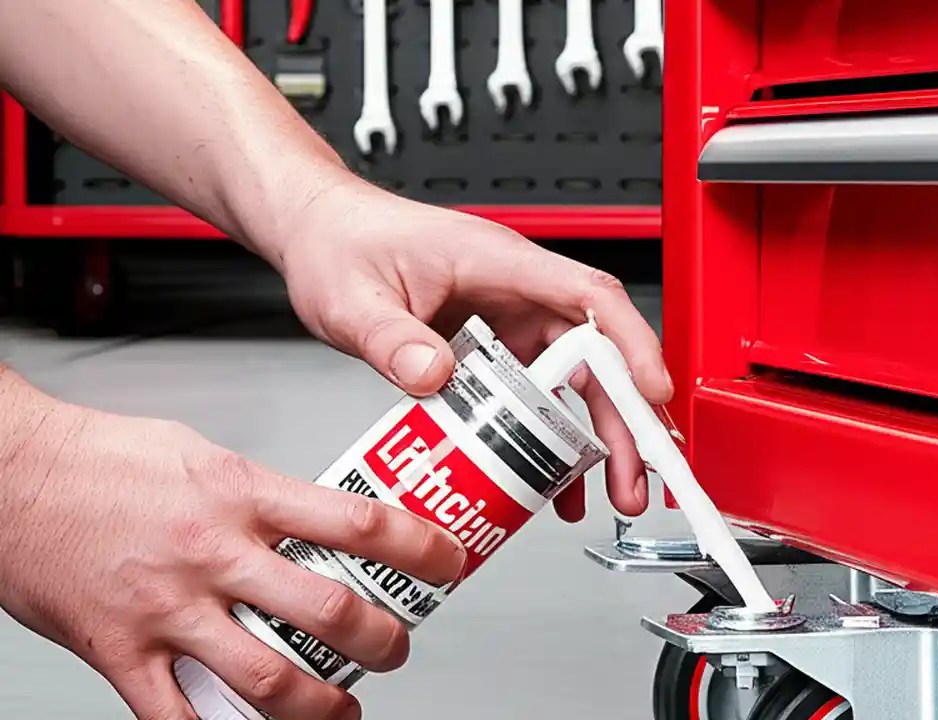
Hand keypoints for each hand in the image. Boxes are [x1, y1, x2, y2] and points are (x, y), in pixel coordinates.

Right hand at [0, 399, 464, 719]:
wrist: (10, 473)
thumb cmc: (102, 458)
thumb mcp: (205, 455)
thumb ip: (263, 494)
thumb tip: (316, 521)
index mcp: (241, 493)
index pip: (357, 522)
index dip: (418, 548)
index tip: (448, 563)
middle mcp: (213, 552)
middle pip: (328, 611)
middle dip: (383, 642)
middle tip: (397, 648)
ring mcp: (168, 608)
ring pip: (268, 677)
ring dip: (322, 705)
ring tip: (343, 709)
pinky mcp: (121, 651)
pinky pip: (178, 718)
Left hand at [277, 181, 672, 521]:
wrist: (322, 236)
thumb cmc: (345, 243)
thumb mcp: (354, 298)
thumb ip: (393, 339)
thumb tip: (435, 377)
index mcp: (501, 262)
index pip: (589, 297)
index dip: (631, 345)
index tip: (654, 392)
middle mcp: (518, 291)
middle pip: (596, 355)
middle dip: (625, 419)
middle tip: (633, 477)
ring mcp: (510, 321)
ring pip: (576, 382)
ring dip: (599, 438)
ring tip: (609, 494)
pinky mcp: (494, 349)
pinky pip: (538, 398)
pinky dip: (552, 441)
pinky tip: (555, 482)